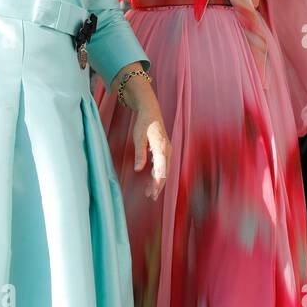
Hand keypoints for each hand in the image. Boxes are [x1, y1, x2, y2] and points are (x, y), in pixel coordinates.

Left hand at [125, 76, 169, 200]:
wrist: (150, 110)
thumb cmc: (144, 122)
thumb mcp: (138, 137)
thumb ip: (140, 153)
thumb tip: (138, 169)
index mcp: (162, 147)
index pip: (162, 169)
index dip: (158, 182)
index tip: (154, 192)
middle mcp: (167, 150)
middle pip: (165, 172)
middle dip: (159, 185)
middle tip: (152, 197)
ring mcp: (167, 150)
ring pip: (164, 170)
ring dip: (158, 181)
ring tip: (150, 193)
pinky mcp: (164, 150)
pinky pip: (162, 165)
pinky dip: (157, 174)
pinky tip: (151, 181)